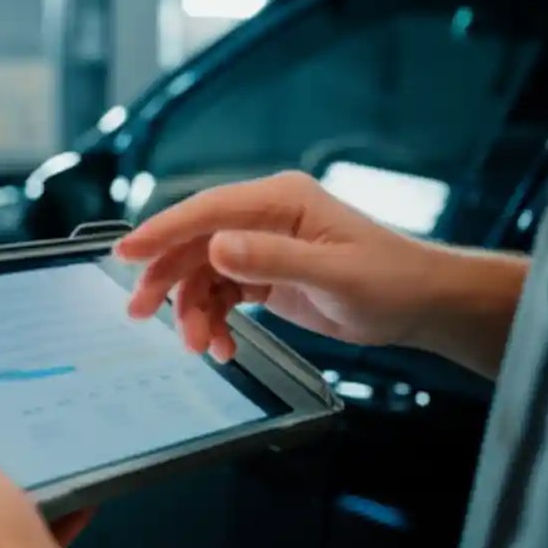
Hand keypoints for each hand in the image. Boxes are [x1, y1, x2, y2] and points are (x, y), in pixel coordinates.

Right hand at [114, 171, 440, 360]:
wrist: (420, 302)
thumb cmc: (390, 281)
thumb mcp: (333, 275)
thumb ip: (272, 260)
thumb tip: (217, 248)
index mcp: (280, 200)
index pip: (206, 210)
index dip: (162, 231)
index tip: (127, 254)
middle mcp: (264, 215)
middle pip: (194, 242)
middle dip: (166, 280)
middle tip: (141, 314)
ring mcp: (262, 243)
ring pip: (202, 273)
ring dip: (193, 311)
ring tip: (201, 348)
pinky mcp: (264, 271)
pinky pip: (221, 293)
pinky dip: (214, 320)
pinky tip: (221, 346)